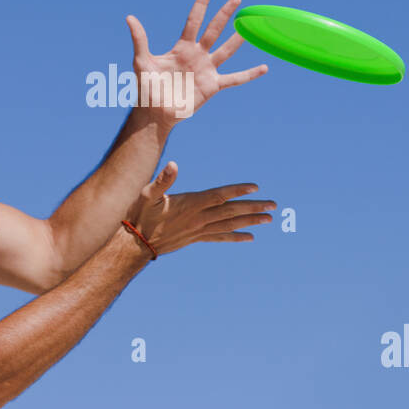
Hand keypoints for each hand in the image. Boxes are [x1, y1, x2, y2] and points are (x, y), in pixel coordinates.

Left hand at [125, 0, 267, 124]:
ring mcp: (207, 69)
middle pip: (214, 30)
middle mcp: (197, 55)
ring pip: (226, 50)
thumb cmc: (147, 87)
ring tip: (250, 26)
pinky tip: (264, 67)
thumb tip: (129, 18)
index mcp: (182, 47)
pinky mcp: (213, 86)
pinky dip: (250, 74)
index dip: (201, 4)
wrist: (155, 112)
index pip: (194, 20)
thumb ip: (140, 40)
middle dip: (224, 14)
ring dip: (238, 38)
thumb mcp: (142, 61)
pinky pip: (235, 79)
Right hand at [128, 161, 274, 256]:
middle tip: (273, 206)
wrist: (135, 243)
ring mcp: (199, 230)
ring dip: (250, 221)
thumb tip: (173, 164)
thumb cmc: (140, 215)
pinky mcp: (196, 238)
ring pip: (230, 225)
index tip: (256, 187)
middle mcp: (199, 218)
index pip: (220, 195)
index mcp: (191, 204)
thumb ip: (163, 180)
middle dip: (253, 207)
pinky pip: (220, 237)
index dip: (238, 190)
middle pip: (231, 211)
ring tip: (268, 219)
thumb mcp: (147, 194)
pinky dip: (236, 237)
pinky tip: (250, 237)